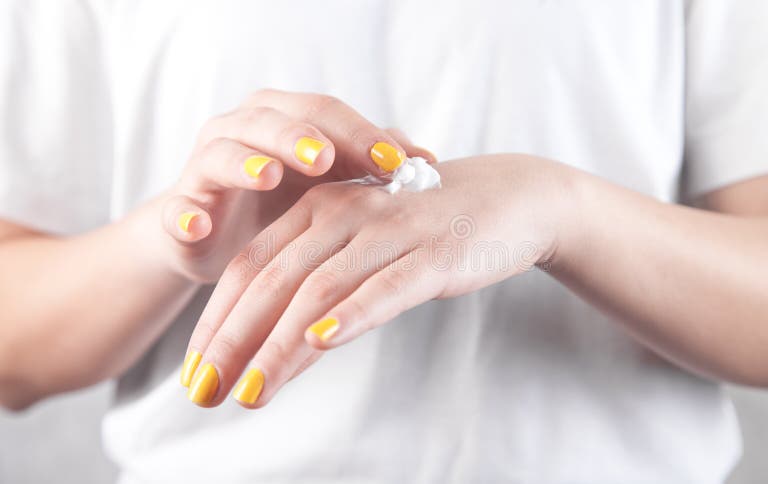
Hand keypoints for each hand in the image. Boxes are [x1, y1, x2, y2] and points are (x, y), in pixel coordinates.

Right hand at [150, 89, 435, 282]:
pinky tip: (199, 224)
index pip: (326, 114)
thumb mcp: (332, 183)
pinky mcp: (182, 206)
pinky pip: (178, 207)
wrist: (222, 238)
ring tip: (269, 175)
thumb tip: (428, 161)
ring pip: (223, 153)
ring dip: (245, 162)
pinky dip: (185, 214)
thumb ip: (372, 165)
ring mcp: (207, 166)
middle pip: (273, 121)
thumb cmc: (284, 202)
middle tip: (329, 157)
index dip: (362, 135)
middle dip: (302, 138)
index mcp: (285, 119)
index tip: (399, 165)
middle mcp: (243, 130)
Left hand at [181, 154, 580, 405]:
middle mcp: (344, 214)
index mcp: (318, 208)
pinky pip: (385, 287)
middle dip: (231, 340)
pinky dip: (350, 314)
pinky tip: (320, 342)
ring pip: (318, 290)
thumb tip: (282, 343)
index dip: (216, 321)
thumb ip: (323, 280)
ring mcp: (389, 233)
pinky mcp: (433, 254)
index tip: (194, 371)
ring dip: (277, 345)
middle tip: (203, 391)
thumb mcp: (365, 245)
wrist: (509, 197)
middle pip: (271, 280)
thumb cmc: (427, 227)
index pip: (251, 267)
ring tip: (249, 392)